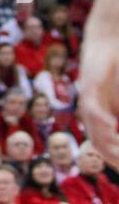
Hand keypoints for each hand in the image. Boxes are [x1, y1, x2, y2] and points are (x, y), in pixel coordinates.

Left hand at [79, 36, 118, 169]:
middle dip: (114, 157)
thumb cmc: (118, 72)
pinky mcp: (88, 88)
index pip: (107, 149)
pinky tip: (113, 127)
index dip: (117, 160)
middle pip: (100, 145)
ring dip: (108, 144)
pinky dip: (102, 121)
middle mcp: (92, 114)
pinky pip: (91, 110)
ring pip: (94, 130)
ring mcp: (88, 101)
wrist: (109, 43)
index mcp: (102, 119)